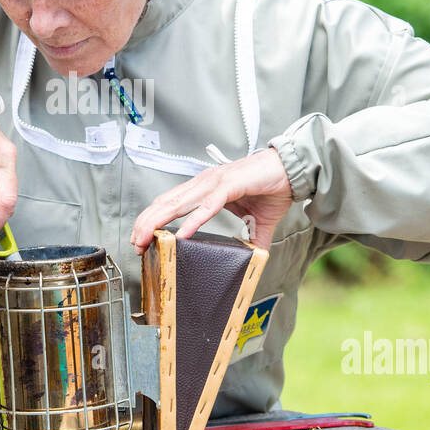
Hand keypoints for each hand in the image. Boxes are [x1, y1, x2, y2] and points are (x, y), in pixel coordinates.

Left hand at [130, 146, 293, 253]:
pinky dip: (193, 220)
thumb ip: (250, 240)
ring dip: (159, 222)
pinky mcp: (231, 185)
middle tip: (135, 244)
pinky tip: (182, 234)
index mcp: (205, 189)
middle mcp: (204, 184)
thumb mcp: (256, 222)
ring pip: (179, 203)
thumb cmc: (272, 188)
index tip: (139, 239)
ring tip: (146, 239)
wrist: (294, 170)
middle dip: (146, 224)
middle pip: (166, 204)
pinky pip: (208, 206)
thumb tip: (252, 260)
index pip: (169, 204)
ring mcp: (215, 183)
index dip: (151, 220)